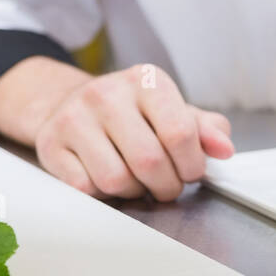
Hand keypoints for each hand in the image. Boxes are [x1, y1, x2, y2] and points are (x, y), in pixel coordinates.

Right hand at [34, 64, 233, 201]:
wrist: (71, 104)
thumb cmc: (132, 113)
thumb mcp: (173, 111)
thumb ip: (205, 129)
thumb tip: (224, 149)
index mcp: (146, 81)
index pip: (180, 133)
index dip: (192, 165)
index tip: (190, 171)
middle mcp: (107, 93)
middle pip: (149, 162)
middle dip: (166, 185)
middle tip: (165, 184)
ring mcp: (75, 117)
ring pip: (116, 180)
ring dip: (134, 192)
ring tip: (136, 179)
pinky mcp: (51, 143)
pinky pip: (86, 188)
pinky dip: (103, 194)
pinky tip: (107, 177)